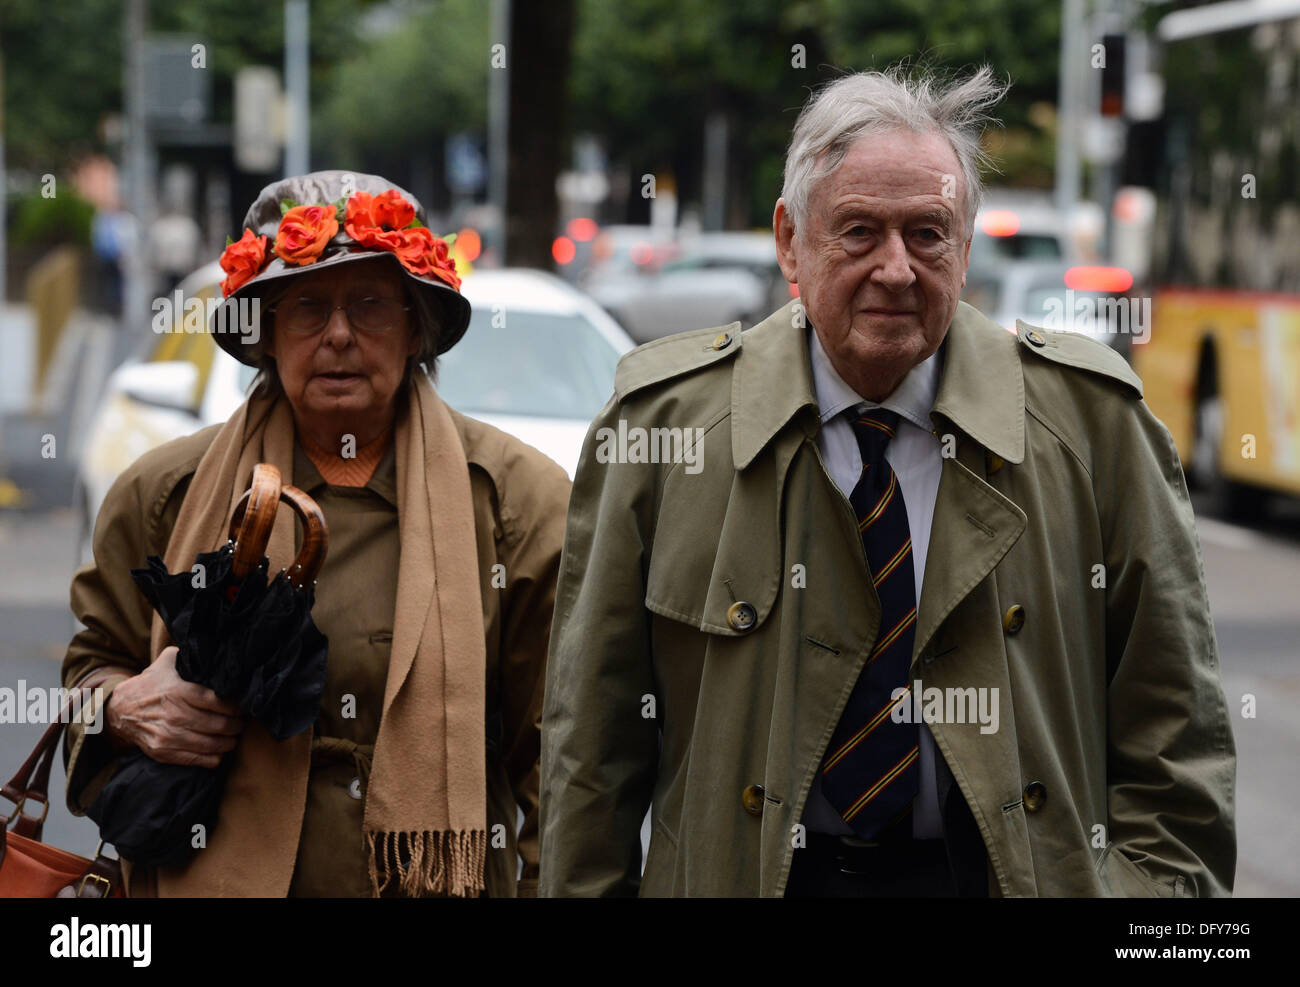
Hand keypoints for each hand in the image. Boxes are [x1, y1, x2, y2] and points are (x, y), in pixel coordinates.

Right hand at [104, 646, 243, 768]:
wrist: (121, 708)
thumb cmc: (152, 683)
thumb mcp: (169, 661)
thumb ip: (191, 655)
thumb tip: (216, 651)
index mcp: (179, 691)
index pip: (218, 702)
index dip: (235, 707)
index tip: (241, 708)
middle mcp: (175, 714)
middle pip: (218, 725)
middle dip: (236, 726)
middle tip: (241, 723)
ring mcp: (169, 735)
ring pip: (211, 744)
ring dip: (229, 742)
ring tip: (234, 736)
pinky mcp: (163, 752)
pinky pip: (197, 759)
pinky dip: (214, 757)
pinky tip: (220, 751)